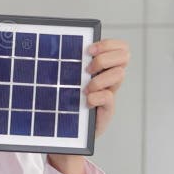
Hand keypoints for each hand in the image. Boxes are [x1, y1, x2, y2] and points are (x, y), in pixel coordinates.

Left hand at [46, 39, 129, 173]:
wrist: (67, 128)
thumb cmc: (66, 100)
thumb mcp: (67, 78)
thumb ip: (68, 64)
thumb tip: (48, 48)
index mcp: (102, 66)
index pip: (120, 47)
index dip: (107, 44)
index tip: (87, 50)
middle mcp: (109, 77)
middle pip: (125, 55)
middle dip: (104, 59)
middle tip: (87, 69)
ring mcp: (110, 92)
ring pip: (119, 74)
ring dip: (99, 79)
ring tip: (85, 88)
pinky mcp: (107, 108)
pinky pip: (108, 96)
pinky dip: (96, 96)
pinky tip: (86, 101)